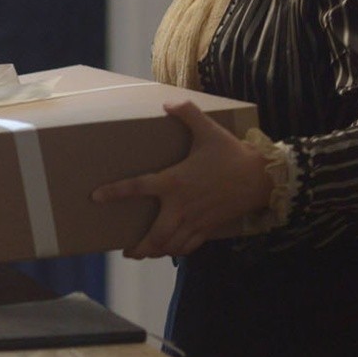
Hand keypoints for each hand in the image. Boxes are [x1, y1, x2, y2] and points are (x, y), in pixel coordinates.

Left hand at [90, 100, 270, 260]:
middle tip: (127, 252)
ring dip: (155, 252)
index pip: (137, 187)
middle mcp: (181, 205)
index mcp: (174, 181)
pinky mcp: (209, 228)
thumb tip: (169, 102)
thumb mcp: (208, 129)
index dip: (115, 193)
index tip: (96, 197)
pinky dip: (177, 251)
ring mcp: (195, 220)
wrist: (260, 177)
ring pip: (171, 244)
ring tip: (143, 254)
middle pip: (155, 233)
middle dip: (139, 247)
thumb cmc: (231, 153)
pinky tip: (170, 251)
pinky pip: (190, 246)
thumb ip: (187, 114)